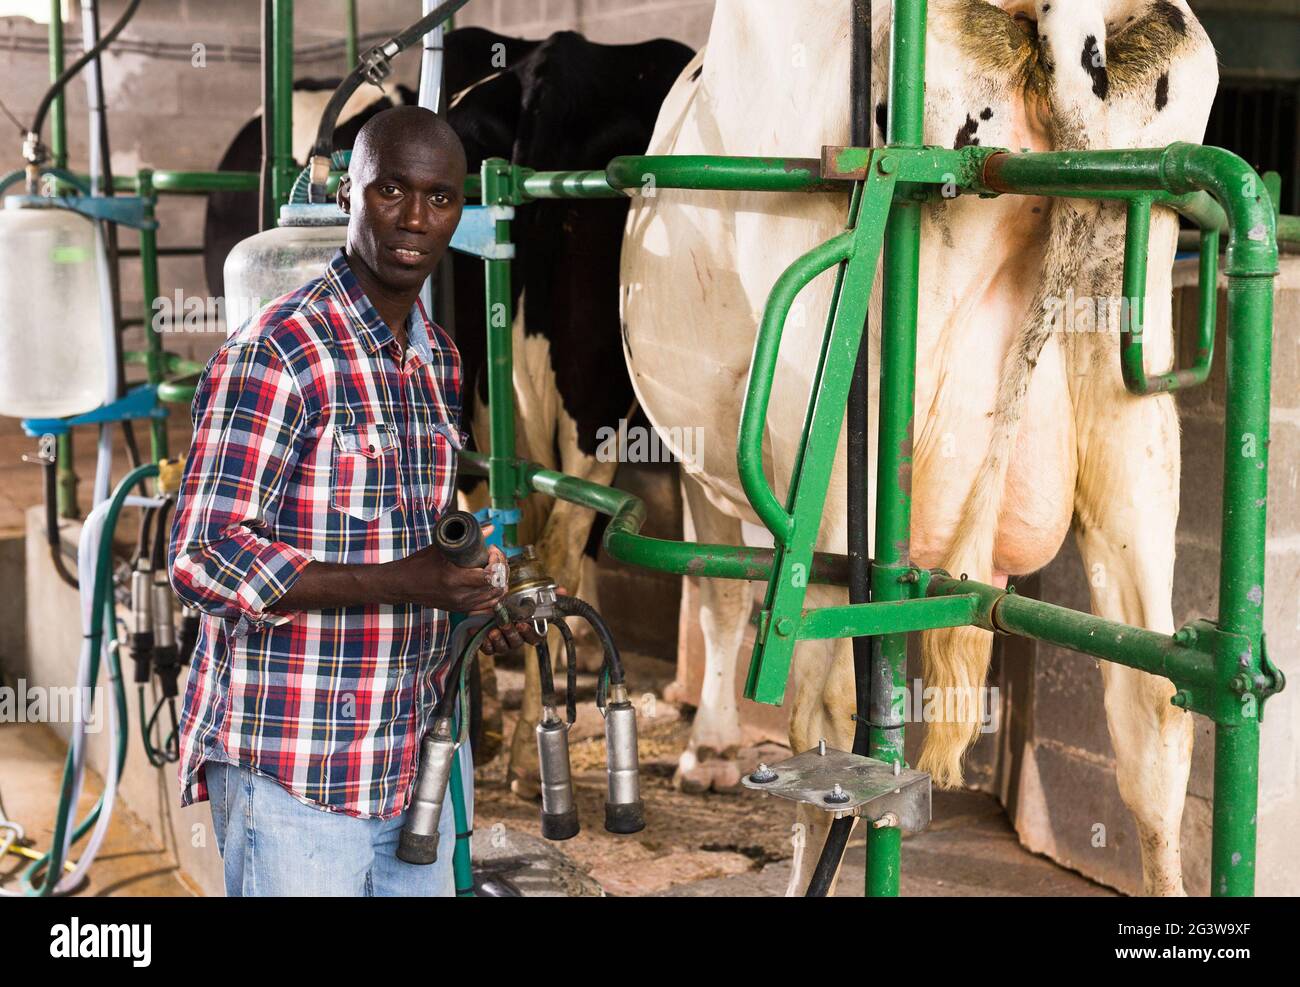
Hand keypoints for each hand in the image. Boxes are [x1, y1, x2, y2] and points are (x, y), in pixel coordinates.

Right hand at [383, 525, 508, 612]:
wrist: (403, 585)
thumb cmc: (419, 564)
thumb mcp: (442, 548)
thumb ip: (468, 539)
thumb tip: (490, 528)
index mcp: (454, 579)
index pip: (489, 575)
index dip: (496, 561)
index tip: (491, 550)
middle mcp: (460, 595)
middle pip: (496, 585)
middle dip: (501, 568)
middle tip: (495, 556)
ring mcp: (461, 605)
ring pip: (495, 596)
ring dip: (500, 579)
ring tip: (495, 566)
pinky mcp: (461, 610)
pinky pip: (488, 604)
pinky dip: (494, 592)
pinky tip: (492, 580)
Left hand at [477, 586, 568, 655]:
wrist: (483, 600)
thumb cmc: (506, 598)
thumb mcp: (522, 591)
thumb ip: (543, 593)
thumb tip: (563, 590)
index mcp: (528, 626)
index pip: (537, 636)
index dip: (531, 632)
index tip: (522, 624)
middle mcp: (518, 636)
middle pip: (520, 642)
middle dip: (513, 633)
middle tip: (505, 623)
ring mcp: (504, 642)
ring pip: (505, 647)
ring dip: (500, 639)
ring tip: (493, 630)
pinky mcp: (489, 645)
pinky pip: (490, 650)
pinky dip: (486, 643)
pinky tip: (481, 633)